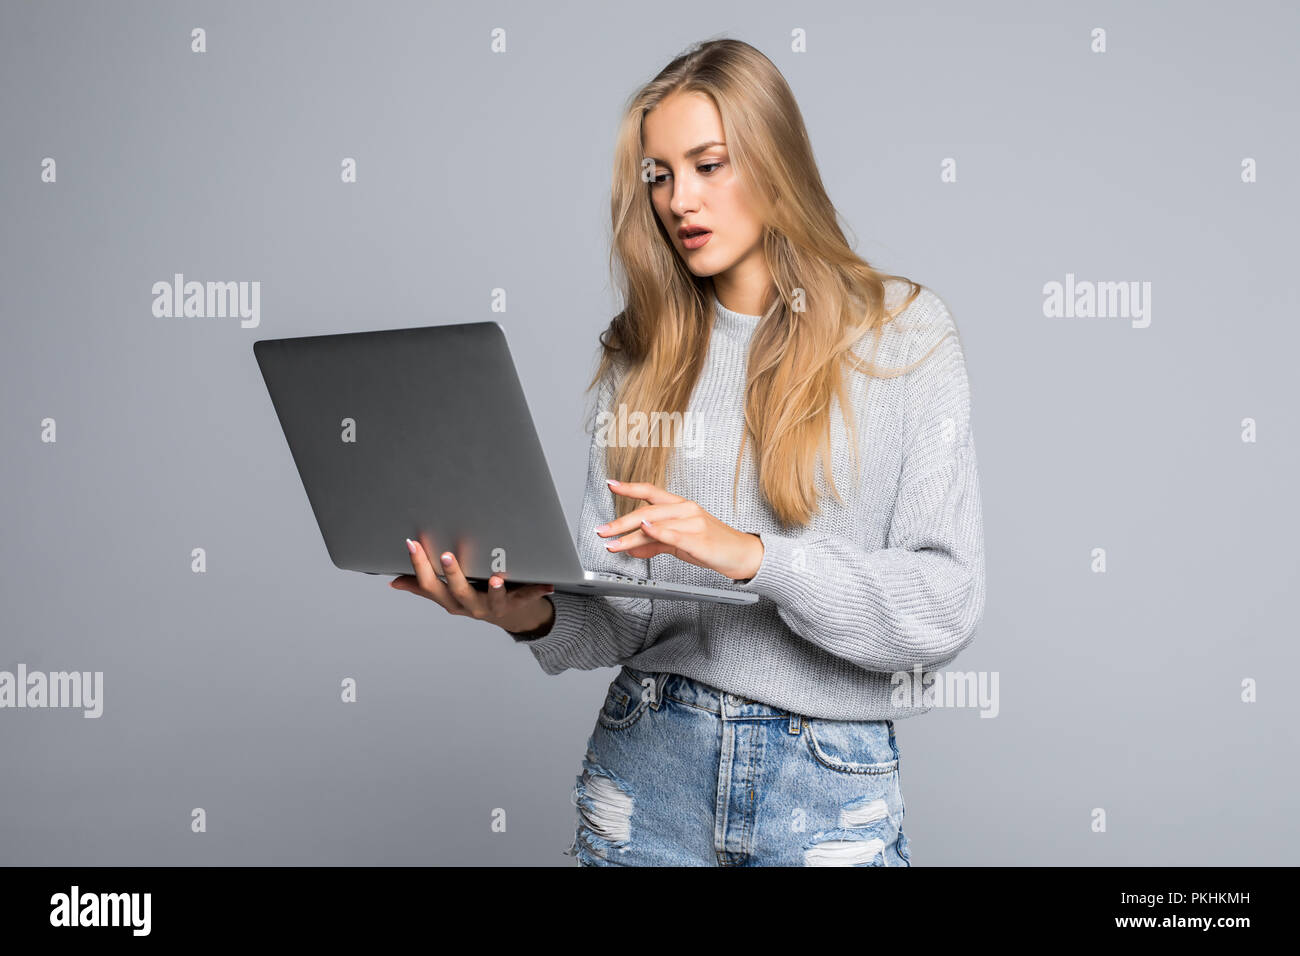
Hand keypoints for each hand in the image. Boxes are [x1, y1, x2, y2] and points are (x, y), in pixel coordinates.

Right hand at [390, 538, 555, 634]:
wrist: (509, 615)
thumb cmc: (474, 597)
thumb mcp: (448, 593)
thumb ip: (423, 586)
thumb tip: (395, 581)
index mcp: (449, 600)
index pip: (429, 584)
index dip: (419, 565)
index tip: (412, 543)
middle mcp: (468, 606)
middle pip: (457, 592)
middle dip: (452, 574)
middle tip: (446, 555)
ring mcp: (492, 608)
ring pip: (492, 600)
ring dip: (494, 590)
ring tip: (496, 579)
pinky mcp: (515, 606)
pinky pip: (526, 599)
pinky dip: (536, 591)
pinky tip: (547, 586)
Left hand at [597, 479, 763, 581]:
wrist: (742, 555)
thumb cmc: (712, 545)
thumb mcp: (679, 543)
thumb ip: (654, 543)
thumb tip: (629, 547)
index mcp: (680, 505)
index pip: (651, 491)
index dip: (630, 487)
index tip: (611, 485)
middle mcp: (686, 509)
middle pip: (647, 510)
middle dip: (620, 522)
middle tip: (602, 531)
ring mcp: (694, 523)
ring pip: (655, 525)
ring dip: (630, 536)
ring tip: (613, 544)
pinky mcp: (699, 540)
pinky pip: (674, 535)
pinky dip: (657, 533)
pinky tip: (643, 532)